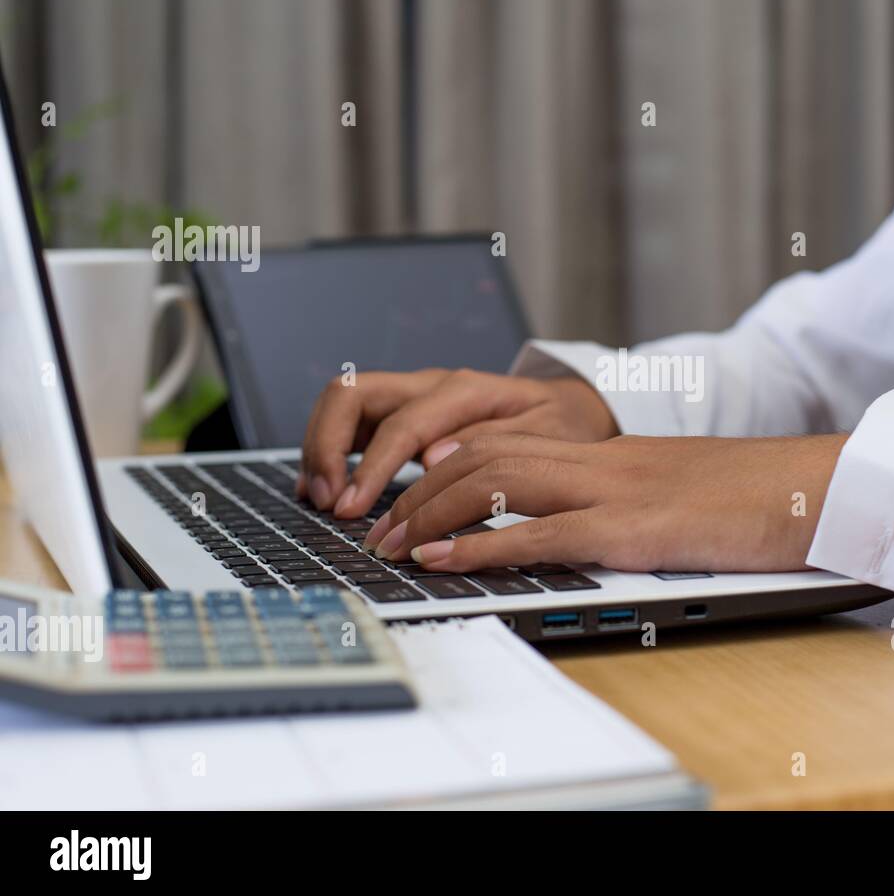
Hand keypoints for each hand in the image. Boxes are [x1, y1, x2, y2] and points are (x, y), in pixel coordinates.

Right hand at [298, 369, 618, 518]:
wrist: (573, 407)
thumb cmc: (561, 424)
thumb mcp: (546, 435)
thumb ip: (492, 443)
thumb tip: (431, 457)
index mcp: (463, 390)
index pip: (400, 424)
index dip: (370, 467)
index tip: (352, 509)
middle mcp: (430, 386)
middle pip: (351, 394)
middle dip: (327, 445)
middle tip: (328, 502)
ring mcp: (413, 397)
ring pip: (343, 402)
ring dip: (320, 448)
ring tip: (318, 499)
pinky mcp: (405, 415)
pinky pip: (354, 423)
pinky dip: (331, 452)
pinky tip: (324, 490)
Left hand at [364, 432, 849, 573]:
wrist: (813, 487)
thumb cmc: (750, 497)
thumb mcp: (672, 492)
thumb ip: (623, 499)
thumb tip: (580, 527)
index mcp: (605, 453)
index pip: (502, 439)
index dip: (442, 465)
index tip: (408, 496)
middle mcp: (598, 461)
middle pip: (480, 455)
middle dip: (416, 491)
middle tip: (379, 529)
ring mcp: (613, 491)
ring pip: (495, 482)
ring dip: (429, 514)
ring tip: (391, 545)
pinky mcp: (633, 529)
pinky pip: (540, 531)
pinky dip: (480, 546)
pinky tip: (443, 560)